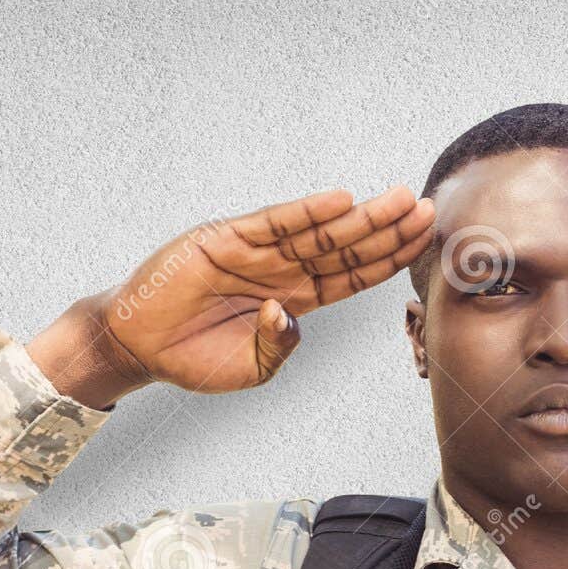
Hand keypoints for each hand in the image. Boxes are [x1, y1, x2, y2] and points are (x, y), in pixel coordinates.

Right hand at [89, 186, 434, 394]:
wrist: (139, 345)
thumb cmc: (195, 358)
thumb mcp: (250, 368)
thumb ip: (279, 347)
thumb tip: (289, 314)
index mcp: (296, 300)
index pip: (353, 275)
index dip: (390, 258)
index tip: (424, 241)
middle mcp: (283, 271)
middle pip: (347, 247)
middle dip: (389, 229)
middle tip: (428, 209)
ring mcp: (257, 252)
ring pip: (319, 232)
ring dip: (361, 216)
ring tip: (401, 199)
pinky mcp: (227, 239)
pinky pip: (274, 223)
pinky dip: (306, 212)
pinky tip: (340, 201)